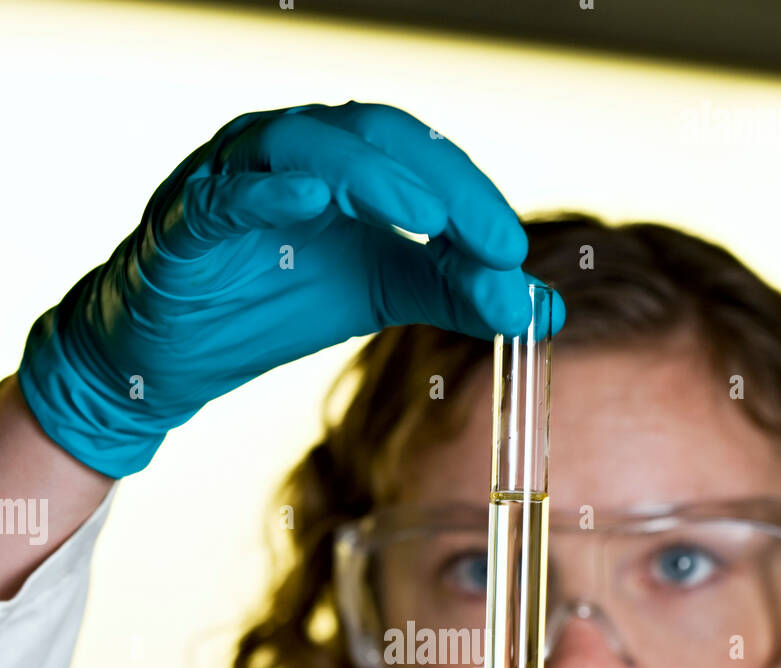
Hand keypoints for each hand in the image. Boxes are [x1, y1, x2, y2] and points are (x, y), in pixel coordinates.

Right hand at [17, 101, 564, 477]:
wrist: (171, 350)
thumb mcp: (378, 295)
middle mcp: (293, 150)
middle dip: (441, 184)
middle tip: (491, 243)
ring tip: (426, 220)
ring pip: (306, 142)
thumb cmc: (268, 301)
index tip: (514, 254)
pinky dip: (272, 192)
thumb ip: (453, 292)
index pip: (420, 156)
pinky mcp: (188, 216)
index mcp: (343, 162)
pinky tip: (315, 203)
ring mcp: (237, 175)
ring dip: (372, 176)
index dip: (472, 197)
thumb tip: (537, 306)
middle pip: (375, 132)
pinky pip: (230, 191)